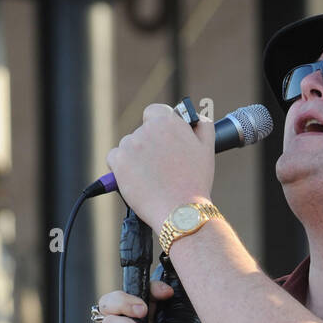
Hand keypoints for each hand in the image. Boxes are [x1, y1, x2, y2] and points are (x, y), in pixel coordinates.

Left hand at [106, 103, 215, 232]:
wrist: (180, 211)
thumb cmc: (195, 182)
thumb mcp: (207, 148)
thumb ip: (202, 125)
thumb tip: (195, 116)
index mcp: (167, 121)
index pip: (155, 111)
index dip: (159, 125)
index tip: (163, 140)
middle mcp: (146, 129)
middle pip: (142, 132)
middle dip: (149, 146)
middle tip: (162, 167)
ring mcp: (130, 145)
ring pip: (129, 146)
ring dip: (136, 157)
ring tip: (152, 178)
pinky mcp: (119, 162)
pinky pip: (114, 158)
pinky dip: (121, 167)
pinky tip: (136, 178)